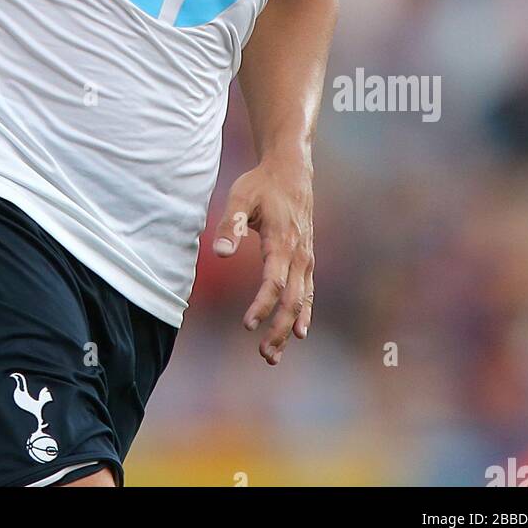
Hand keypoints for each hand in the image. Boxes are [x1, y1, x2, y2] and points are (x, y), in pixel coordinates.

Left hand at [212, 154, 314, 364]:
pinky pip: (308, 292)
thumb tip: (219, 253)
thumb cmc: (261, 185)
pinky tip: (299, 332)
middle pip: (292, 300)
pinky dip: (304, 314)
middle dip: (279, 329)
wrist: (291, 172)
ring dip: (289, 329)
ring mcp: (306, 258)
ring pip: (302, 301)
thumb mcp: (240, 197)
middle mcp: (299, 254)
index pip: (274, 282)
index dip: (262, 305)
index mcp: (282, 242)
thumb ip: (229, 225)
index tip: (247, 325)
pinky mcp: (307, 259)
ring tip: (273, 355)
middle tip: (263, 354)